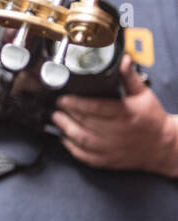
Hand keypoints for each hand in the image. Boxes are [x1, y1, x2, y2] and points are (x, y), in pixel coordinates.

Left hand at [51, 56, 177, 175]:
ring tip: (57, 118)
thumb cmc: (152, 119)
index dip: (76, 103)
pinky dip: (71, 147)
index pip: (95, 108)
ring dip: (64, 128)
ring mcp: (111, 149)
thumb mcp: (144, 94)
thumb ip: (129, 77)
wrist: (163, 147)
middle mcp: (117, 133)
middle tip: (57, 106)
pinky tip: (64, 137)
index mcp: (125, 114)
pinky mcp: (107, 161)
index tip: (64, 98)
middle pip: (84, 122)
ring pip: (81, 139)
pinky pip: (84, 156)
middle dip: (66, 113)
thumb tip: (122, 59)